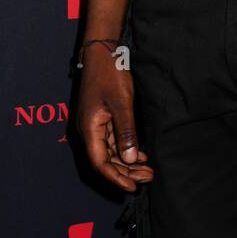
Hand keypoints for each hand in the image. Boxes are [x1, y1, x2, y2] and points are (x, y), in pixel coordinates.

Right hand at [76, 45, 153, 192]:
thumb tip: (130, 159)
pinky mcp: (101, 117)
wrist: (102, 50)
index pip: (100, 163)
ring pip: (109, 151)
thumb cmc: (110, 73)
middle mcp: (88, 129)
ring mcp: (94, 123)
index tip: (132, 187)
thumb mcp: (122, 103)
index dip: (116, 177)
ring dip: (126, 161)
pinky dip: (125, 148)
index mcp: (89, 128)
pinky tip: (140, 154)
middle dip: (125, 171)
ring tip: (147, 169)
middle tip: (148, 177)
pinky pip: (112, 140)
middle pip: (105, 160)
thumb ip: (126, 132)